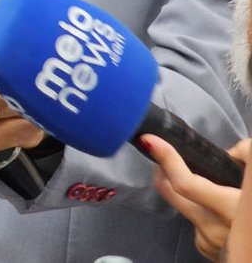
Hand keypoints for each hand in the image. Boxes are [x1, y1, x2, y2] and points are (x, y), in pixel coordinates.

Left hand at [146, 134, 245, 260]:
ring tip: (203, 183)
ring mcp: (209, 243)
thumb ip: (248, 157)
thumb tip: (234, 151)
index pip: (186, 183)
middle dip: (164, 170)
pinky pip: (194, 223)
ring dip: (184, 193)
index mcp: (231, 210)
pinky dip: (198, 211)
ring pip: (183, 207)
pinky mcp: (207, 251)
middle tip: (166, 156)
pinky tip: (214, 209)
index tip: (151, 141)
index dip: (167, 159)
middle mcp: (214, 229)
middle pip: (171, 192)